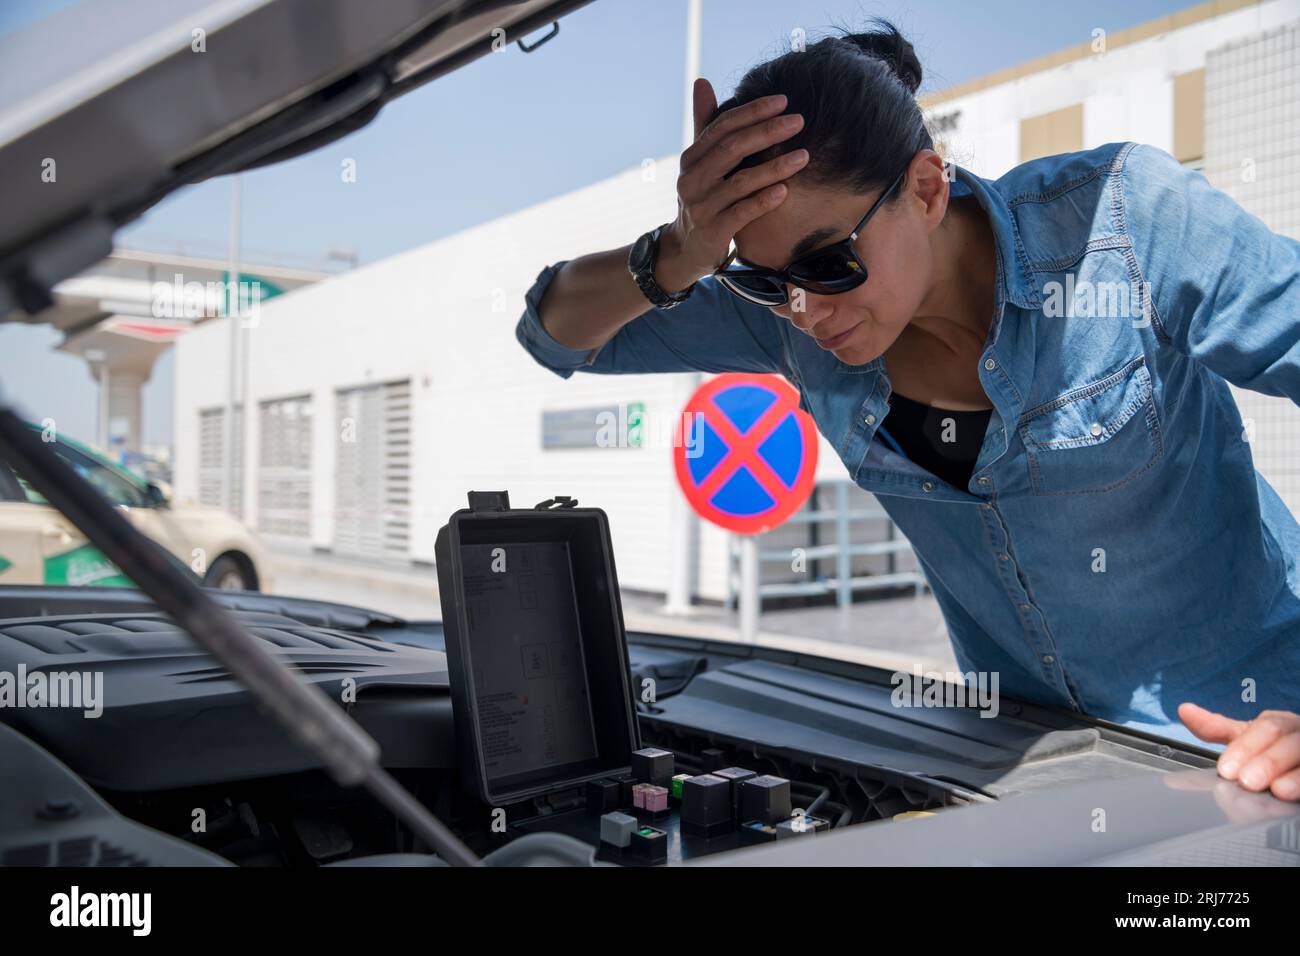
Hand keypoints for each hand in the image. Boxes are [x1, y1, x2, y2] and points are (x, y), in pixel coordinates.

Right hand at [655, 78, 809, 292]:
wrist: (686, 249)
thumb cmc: (702, 199)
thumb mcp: (699, 163)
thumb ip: (704, 124)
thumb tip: (701, 81)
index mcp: (691, 158)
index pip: (722, 126)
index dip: (752, 112)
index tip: (783, 101)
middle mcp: (692, 179)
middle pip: (733, 148)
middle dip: (768, 132)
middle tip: (799, 121)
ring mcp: (701, 206)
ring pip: (741, 181)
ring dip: (775, 167)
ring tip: (804, 156)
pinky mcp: (713, 230)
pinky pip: (742, 212)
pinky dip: (764, 200)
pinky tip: (786, 191)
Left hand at [1179, 702, 1299, 800]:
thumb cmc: (1274, 748)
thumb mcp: (1247, 737)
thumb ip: (1217, 728)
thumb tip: (1184, 710)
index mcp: (1278, 723)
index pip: (1263, 729)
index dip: (1244, 748)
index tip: (1226, 770)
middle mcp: (1299, 733)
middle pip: (1286, 741)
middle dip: (1267, 761)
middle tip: (1247, 782)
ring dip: (1295, 775)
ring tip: (1278, 791)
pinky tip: (1296, 795)